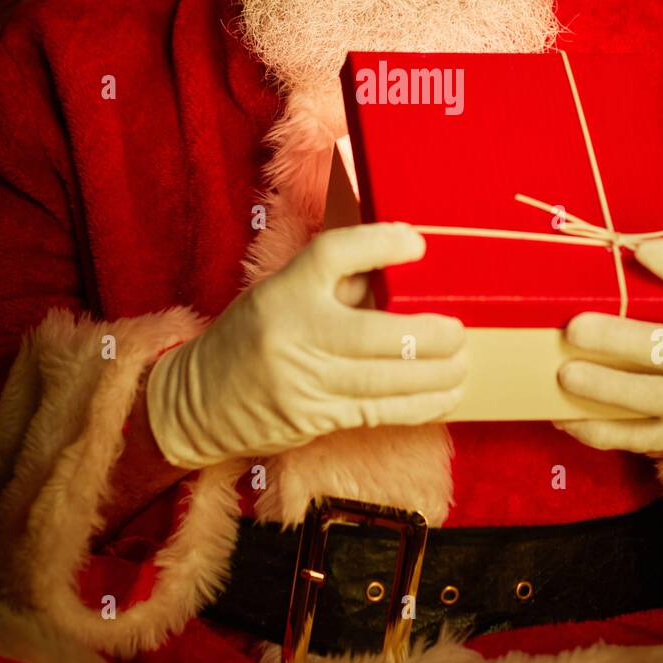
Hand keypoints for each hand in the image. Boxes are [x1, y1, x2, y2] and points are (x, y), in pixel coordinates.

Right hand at [147, 223, 466, 468]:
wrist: (198, 402)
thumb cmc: (251, 336)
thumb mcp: (281, 293)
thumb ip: (338, 282)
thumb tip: (402, 268)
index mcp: (283, 290)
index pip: (333, 254)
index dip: (379, 243)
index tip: (417, 243)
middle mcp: (294, 334)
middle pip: (376, 332)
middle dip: (430, 335)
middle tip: (459, 330)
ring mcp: (305, 383)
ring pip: (385, 381)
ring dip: (436, 375)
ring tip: (464, 363)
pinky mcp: (316, 419)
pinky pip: (379, 413)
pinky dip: (420, 404)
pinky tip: (446, 395)